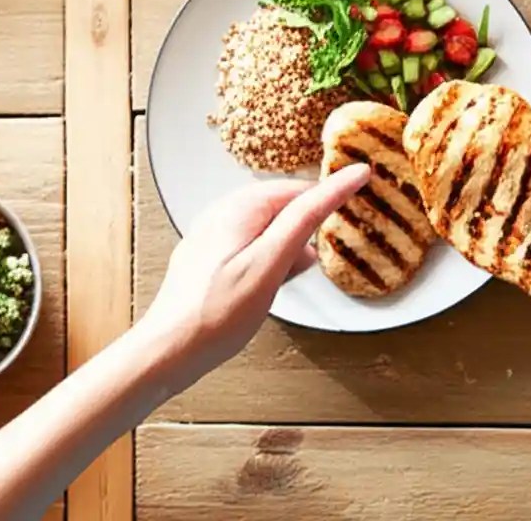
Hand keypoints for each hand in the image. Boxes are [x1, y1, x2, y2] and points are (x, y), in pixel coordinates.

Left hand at [137, 165, 369, 393]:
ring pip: (265, 226)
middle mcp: (221, 214)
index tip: (363, 180)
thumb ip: (305, 220)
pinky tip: (271, 282)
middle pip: (281, 205)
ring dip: (289, 242)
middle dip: (308, 221)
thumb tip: (340, 183)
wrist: (167, 351)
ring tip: (297, 271)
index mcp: (239, 208)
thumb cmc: (216, 315)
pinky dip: (270, 257)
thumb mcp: (270, 263)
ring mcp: (211, 236)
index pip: (299, 189)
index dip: (332, 191)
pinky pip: (249, 245)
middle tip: (335, 237)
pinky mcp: (207, 259)